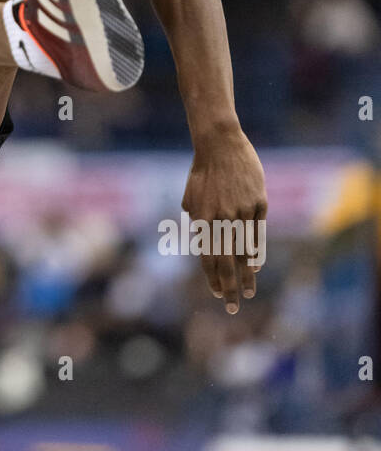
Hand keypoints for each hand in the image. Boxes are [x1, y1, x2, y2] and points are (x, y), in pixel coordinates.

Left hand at [181, 128, 266, 313]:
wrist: (220, 144)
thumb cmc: (201, 171)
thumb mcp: (190, 198)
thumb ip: (196, 222)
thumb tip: (200, 244)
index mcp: (202, 219)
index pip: (208, 257)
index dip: (213, 278)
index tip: (217, 294)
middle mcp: (222, 219)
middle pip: (226, 261)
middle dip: (229, 287)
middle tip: (232, 307)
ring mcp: (242, 211)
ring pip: (244, 250)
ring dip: (246, 275)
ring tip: (248, 293)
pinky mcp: (258, 203)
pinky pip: (258, 233)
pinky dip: (256, 251)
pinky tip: (255, 266)